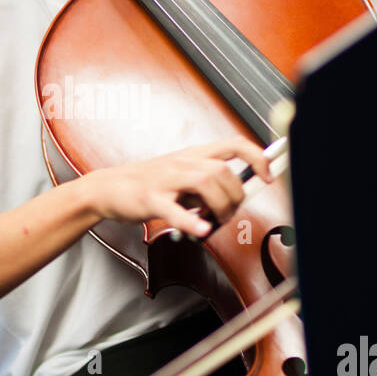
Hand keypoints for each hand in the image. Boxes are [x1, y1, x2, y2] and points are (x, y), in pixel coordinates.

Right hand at [81, 135, 271, 237]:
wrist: (108, 188)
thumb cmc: (147, 183)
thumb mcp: (182, 176)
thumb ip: (208, 184)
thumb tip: (238, 195)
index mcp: (193, 155)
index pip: (234, 145)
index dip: (257, 157)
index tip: (268, 175)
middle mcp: (182, 163)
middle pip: (224, 170)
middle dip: (236, 196)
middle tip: (228, 213)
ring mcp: (166, 180)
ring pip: (206, 184)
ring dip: (219, 208)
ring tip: (212, 222)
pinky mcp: (150, 199)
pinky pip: (174, 210)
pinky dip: (191, 221)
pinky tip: (201, 230)